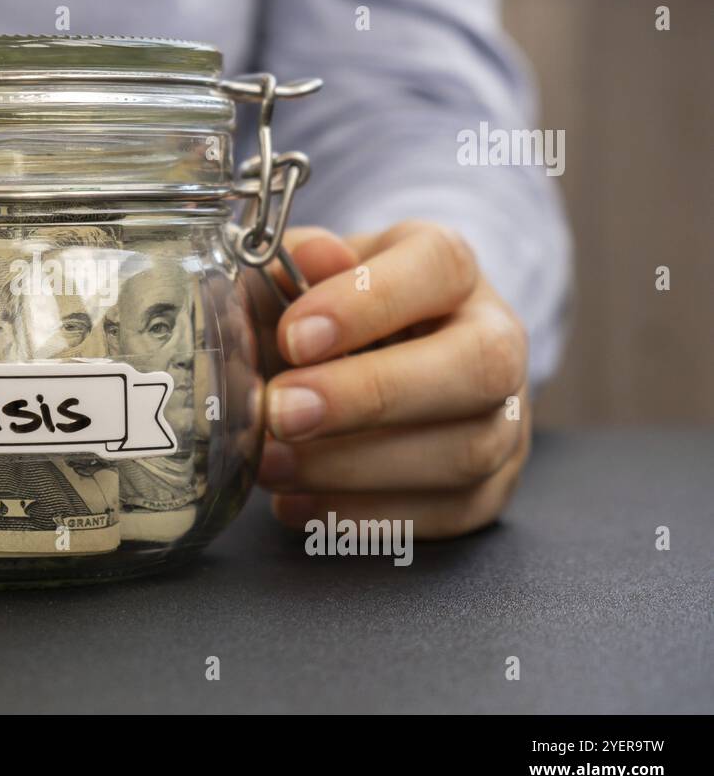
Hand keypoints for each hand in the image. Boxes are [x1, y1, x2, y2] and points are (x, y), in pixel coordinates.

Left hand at [261, 221, 530, 537]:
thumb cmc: (339, 312)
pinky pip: (445, 515)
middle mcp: (497, 338)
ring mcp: (505, 419)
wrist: (389, 357)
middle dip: (369, 396)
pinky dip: (362, 517)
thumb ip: (299, 264)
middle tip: (278, 412)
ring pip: (463, 451)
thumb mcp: (312, 272)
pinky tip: (295, 505)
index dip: (367, 302)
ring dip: (353, 468)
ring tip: (271, 464)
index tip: (292, 337)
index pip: (439, 265)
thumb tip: (312, 257)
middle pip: (475, 366)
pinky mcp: (491, 490)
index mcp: (451, 268)